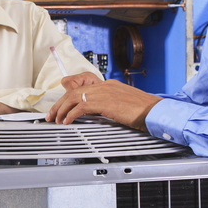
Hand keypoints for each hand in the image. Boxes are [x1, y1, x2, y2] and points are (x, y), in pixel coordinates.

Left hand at [46, 78, 161, 129]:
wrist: (156, 112)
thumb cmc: (144, 112)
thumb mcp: (123, 106)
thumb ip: (108, 106)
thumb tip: (95, 113)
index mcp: (109, 85)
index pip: (82, 86)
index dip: (67, 94)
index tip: (60, 105)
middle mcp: (105, 86)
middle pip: (74, 91)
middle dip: (59, 104)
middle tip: (51, 115)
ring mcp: (105, 92)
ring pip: (74, 97)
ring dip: (61, 109)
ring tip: (56, 120)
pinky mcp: (105, 102)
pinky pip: (81, 107)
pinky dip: (71, 114)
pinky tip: (67, 122)